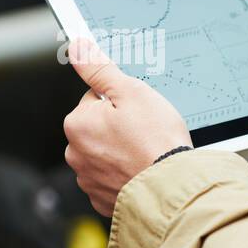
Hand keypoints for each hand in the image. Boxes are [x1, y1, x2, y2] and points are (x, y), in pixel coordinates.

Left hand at [63, 38, 192, 216]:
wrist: (172, 188)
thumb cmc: (155, 140)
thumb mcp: (130, 91)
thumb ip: (99, 69)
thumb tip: (77, 47)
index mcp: (76, 124)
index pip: (94, 100)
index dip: (119, 102)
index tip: (137, 113)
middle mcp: (75, 153)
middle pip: (97, 128)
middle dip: (117, 127)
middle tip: (144, 133)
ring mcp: (88, 179)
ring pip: (105, 154)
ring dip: (121, 152)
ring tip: (145, 154)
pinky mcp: (102, 200)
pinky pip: (111, 180)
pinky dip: (124, 175)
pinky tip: (141, 172)